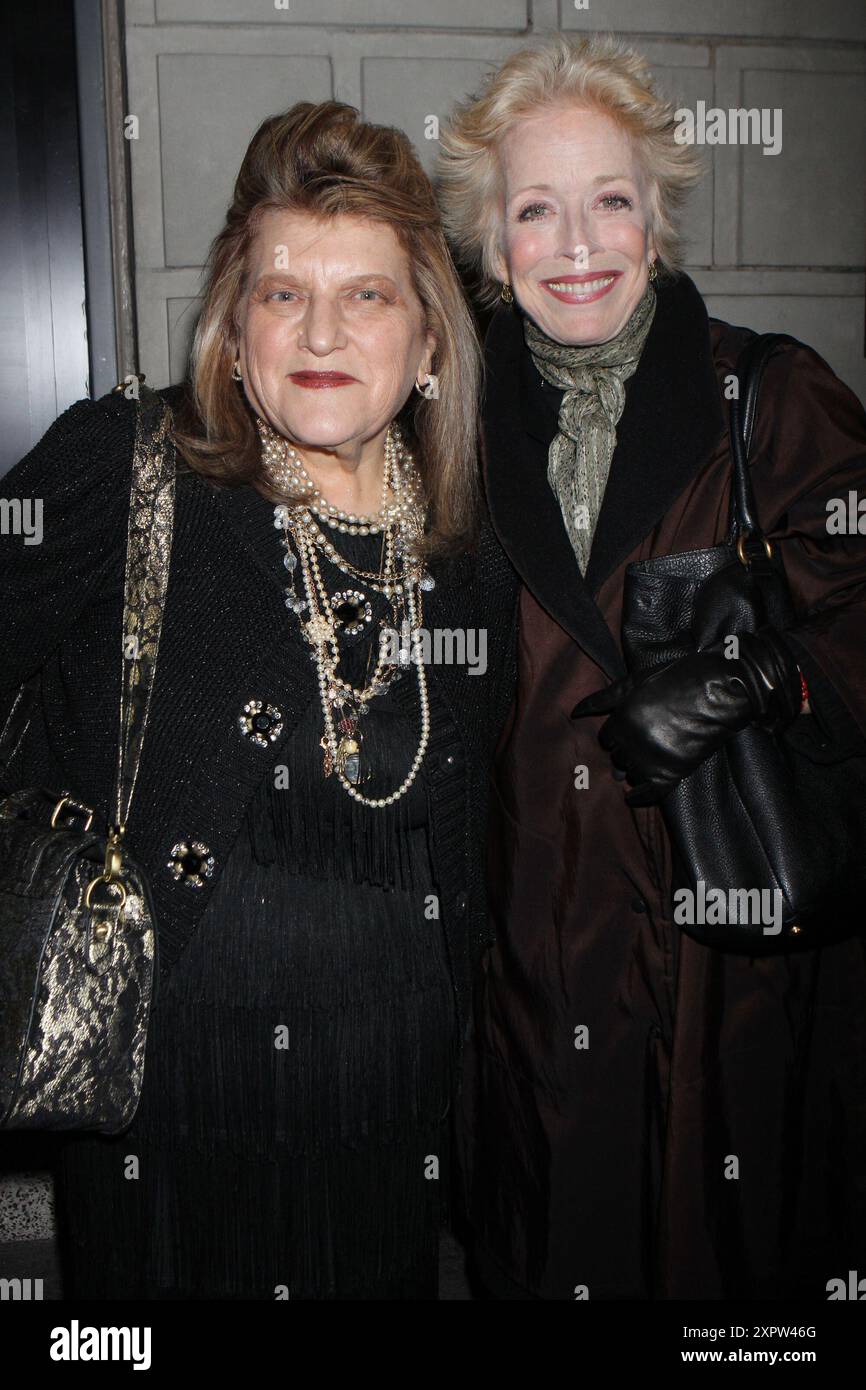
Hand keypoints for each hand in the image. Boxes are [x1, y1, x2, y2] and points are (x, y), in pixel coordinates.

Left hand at [571, 628, 801, 805]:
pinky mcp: (674, 772)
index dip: (617, 734)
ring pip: (632, 773)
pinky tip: (632, 797)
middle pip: (618, 757)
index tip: (630, 730)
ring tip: (647, 757)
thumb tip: (574, 712)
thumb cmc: (675, 679)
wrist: (719, 689)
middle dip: (626, 750)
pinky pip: (650, 794)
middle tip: (642, 742)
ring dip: (635, 767)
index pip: (608, 739)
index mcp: (623, 719)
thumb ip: (603, 699)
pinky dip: (640, 797)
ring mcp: (654, 759)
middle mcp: (635, 742)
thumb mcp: (635, 682)